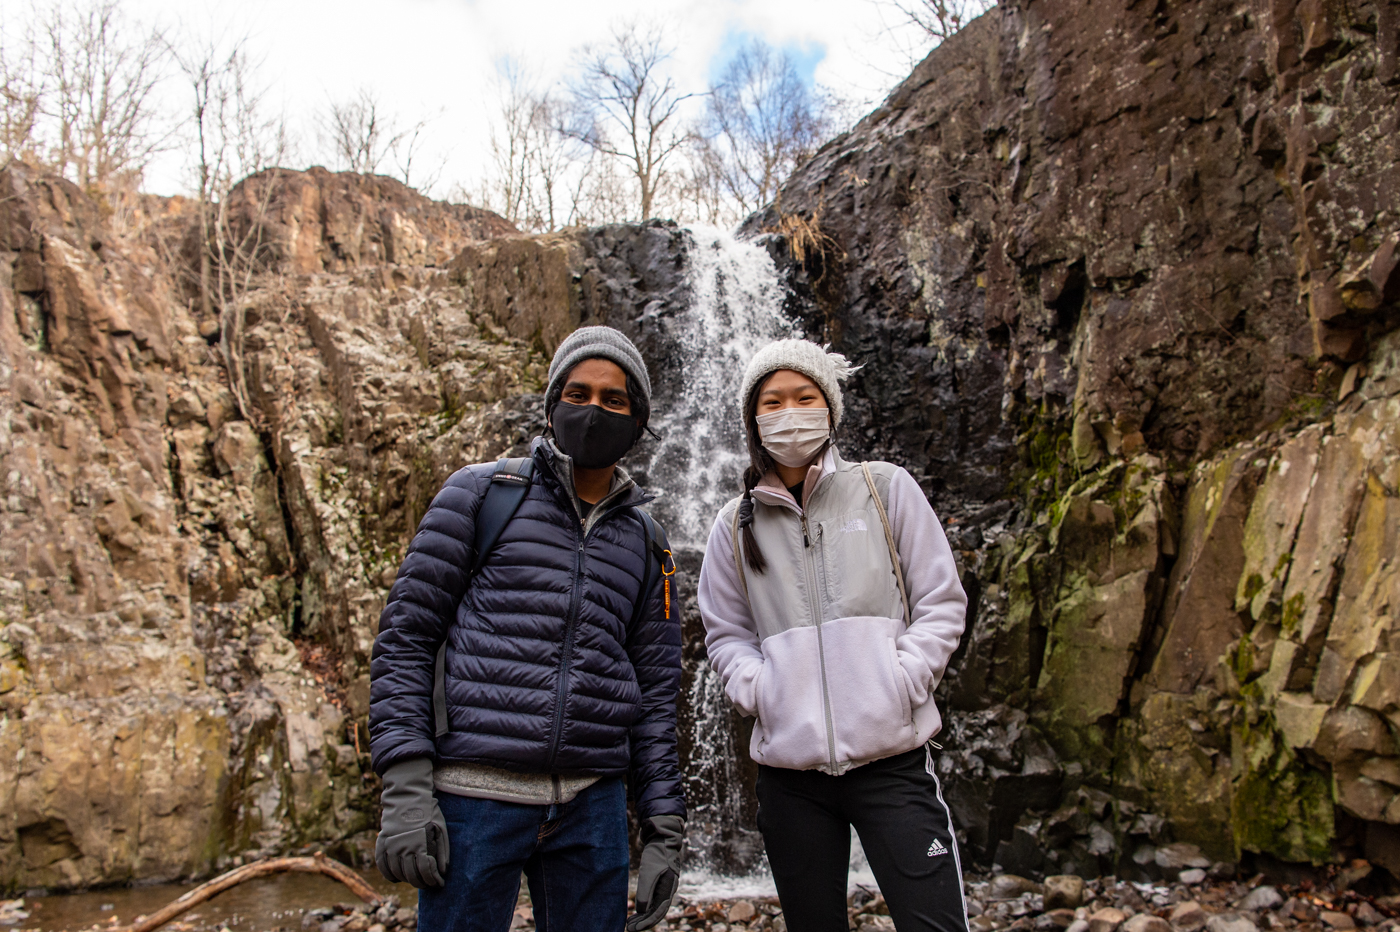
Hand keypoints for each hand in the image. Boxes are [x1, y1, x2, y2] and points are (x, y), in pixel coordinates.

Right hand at [375, 758, 448, 887]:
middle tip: (428, 884)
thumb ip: (442, 851)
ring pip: (397, 873)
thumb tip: (442, 871)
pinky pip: (382, 865)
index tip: (438, 883)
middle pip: (411, 876)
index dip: (433, 880)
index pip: (426, 871)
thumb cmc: (428, 812)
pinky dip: (389, 874)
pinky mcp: (382, 843)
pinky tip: (396, 878)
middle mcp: (403, 847)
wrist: (407, 797)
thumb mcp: (440, 829)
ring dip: (407, 880)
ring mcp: (391, 846)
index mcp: (420, 844)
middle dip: (422, 883)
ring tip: (415, 880)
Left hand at [627, 815, 683, 930]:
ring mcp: (665, 887)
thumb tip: (642, 911)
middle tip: (629, 928)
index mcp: (668, 890)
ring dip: (643, 916)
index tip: (633, 929)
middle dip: (643, 922)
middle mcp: (668, 891)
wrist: (662, 839)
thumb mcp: (648, 872)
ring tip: (630, 922)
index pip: (657, 913)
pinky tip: (637, 912)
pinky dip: (645, 908)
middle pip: (656, 913)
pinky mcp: (660, 883)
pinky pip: (653, 900)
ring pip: (654, 908)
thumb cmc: (656, 855)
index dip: (645, 923)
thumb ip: (646, 892)